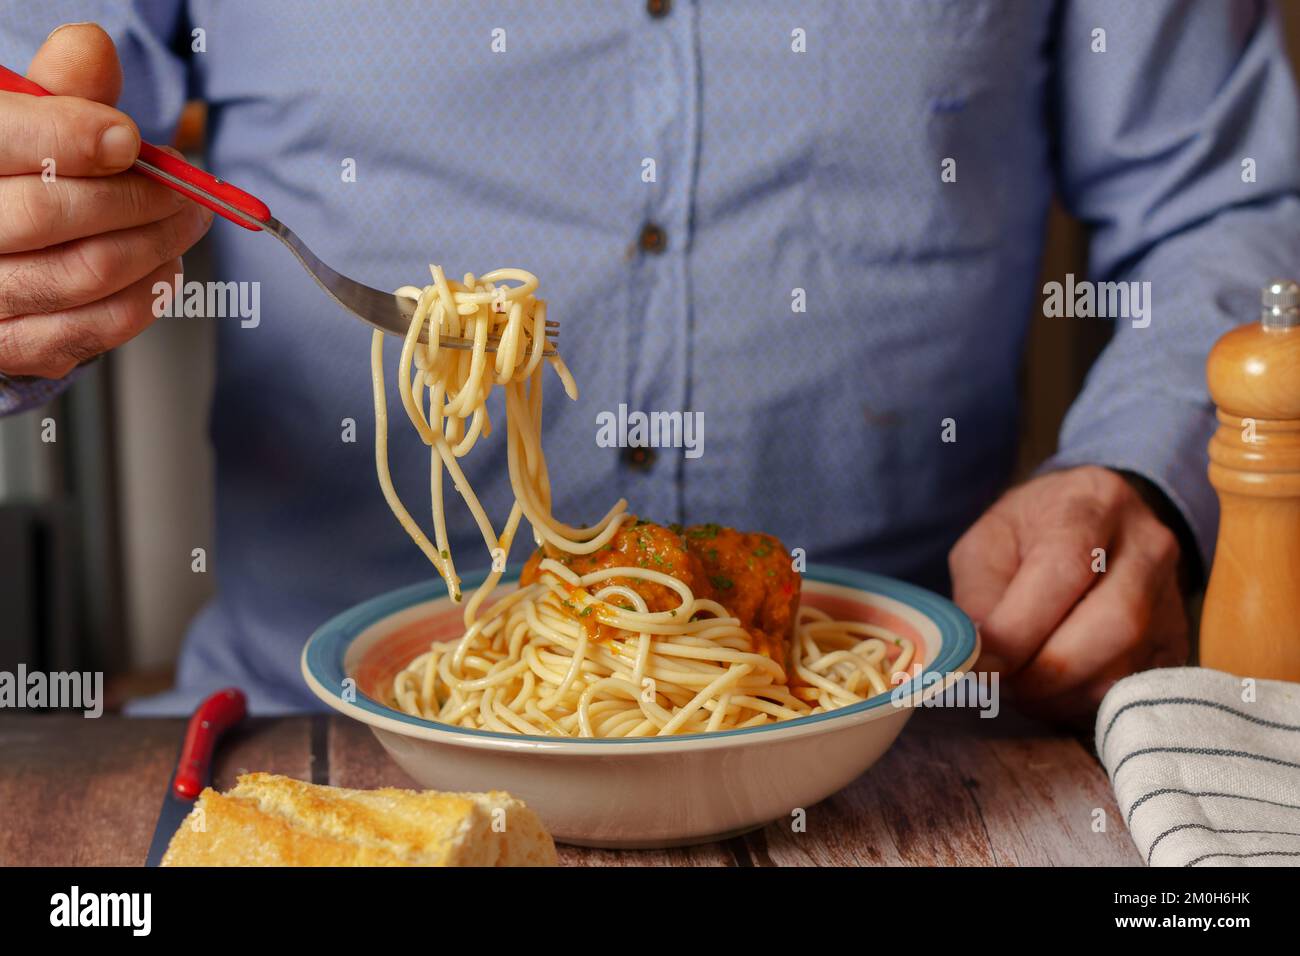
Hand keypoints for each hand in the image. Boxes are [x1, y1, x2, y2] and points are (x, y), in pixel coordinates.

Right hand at [0, 23, 212, 379]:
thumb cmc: (15, 180)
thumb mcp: (25, 123)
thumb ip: (60, 91)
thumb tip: (91, 49)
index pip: (0, 141)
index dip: (71, 137)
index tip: (129, 140)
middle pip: (52, 212)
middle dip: (139, 198)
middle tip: (188, 191)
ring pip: (85, 273)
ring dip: (157, 245)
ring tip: (186, 223)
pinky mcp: (11, 347)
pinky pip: (92, 329)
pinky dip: (145, 297)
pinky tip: (162, 268)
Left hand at [948, 465, 1188, 721]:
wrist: (1096, 527)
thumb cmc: (1030, 535)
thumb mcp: (987, 544)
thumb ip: (978, 596)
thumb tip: (981, 656)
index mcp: (1093, 505)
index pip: (1066, 570)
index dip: (1020, 628)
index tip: (983, 661)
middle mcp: (1148, 546)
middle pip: (1113, 624)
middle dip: (1045, 671)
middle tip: (1001, 684)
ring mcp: (1172, 596)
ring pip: (1127, 666)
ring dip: (1063, 695)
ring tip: (1022, 687)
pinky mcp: (1177, 642)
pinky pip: (1136, 689)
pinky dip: (1085, 703)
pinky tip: (1055, 693)